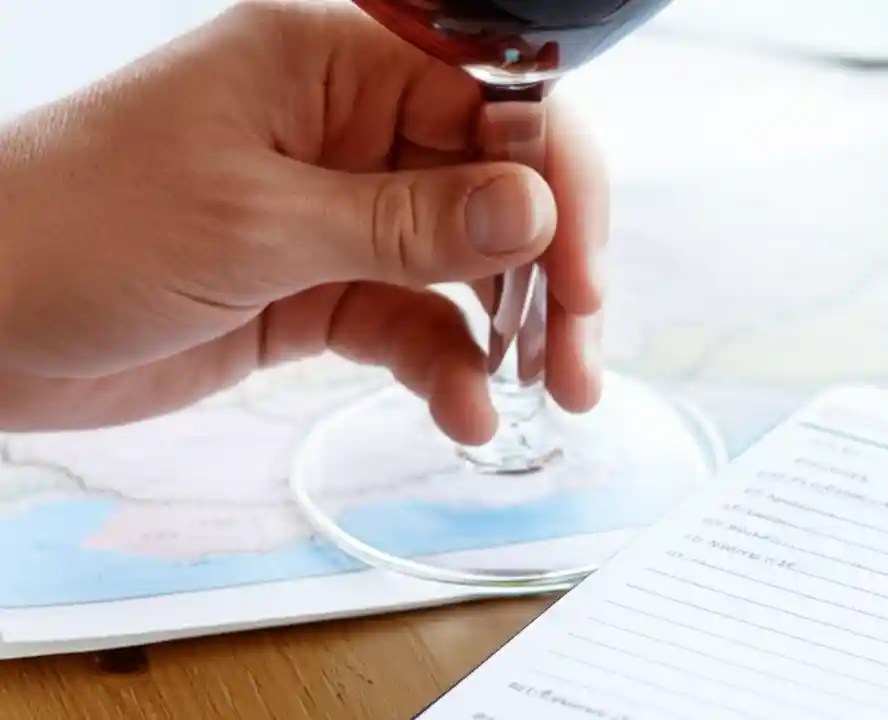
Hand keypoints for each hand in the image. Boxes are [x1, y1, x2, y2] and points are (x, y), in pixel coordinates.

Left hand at [0, 1, 605, 441]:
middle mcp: (349, 131)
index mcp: (333, 65)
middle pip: (498, 189)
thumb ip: (406, 223)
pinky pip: (415, 321)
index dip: (557, 184)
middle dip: (550, 273)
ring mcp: (340, 213)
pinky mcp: (322, 287)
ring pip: (468, 262)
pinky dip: (447, 366)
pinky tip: (463, 409)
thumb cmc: (72, 228)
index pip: (495, 102)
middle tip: (576, 353)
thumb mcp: (256, 225)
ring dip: (511, 329)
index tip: (580, 273)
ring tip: (542, 392)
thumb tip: (536, 210)